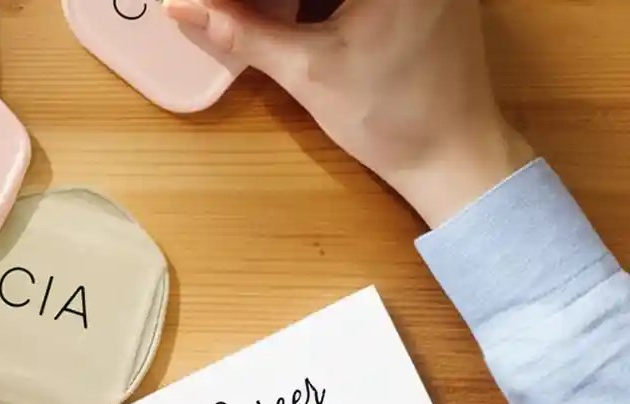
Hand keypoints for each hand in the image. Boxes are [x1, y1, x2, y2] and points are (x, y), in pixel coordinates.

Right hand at [164, 0, 536, 225]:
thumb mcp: (305, 70)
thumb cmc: (387, 114)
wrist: (455, 153)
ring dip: (295, 3)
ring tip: (253, 17)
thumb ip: (242, 31)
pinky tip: (296, 17)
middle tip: (227, 12)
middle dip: (272, 1)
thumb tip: (183, 7)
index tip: (213, 6)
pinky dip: (323, 2)